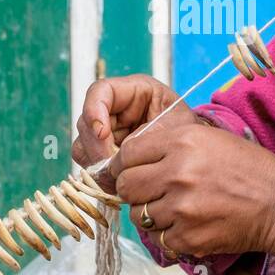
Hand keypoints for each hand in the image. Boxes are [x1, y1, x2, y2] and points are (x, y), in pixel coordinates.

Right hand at [71, 74, 199, 168]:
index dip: (94, 110)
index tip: (102, 132)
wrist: (192, 152)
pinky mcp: (104, 153)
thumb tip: (118, 156)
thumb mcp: (175, 127)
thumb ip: (148, 137)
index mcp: (133, 91)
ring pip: (83, 146)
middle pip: (86, 123)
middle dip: (97, 147)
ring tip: (119, 178)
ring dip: (97, 164)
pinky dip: (101, 176)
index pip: (100, 91)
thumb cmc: (186, 131)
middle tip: (112, 166)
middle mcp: (114, 109)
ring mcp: (105, 132)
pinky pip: (89, 164)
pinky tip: (119, 183)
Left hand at [107, 121, 274, 266]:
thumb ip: (170, 145)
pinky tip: (188, 226)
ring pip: (139, 216)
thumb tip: (130, 159)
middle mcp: (178, 172)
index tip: (130, 172)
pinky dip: (169, 236)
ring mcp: (182, 208)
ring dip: (151, 215)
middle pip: (126, 186)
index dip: (124, 165)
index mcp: (183, 141)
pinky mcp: (188, 237)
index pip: (127, 154)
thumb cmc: (249, 169)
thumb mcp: (210, 139)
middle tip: (151, 193)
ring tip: (175, 210)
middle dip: (133, 191)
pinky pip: (159, 239)